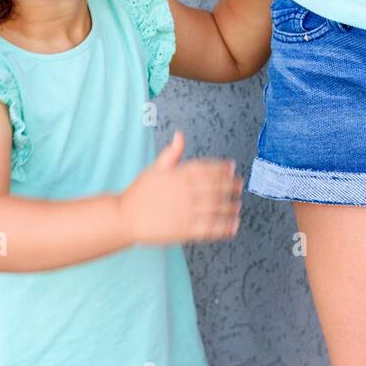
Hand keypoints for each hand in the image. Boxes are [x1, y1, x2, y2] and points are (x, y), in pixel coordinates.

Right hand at [119, 131, 242, 243]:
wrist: (125, 217)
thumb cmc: (140, 192)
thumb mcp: (155, 168)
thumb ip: (172, 153)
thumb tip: (180, 135)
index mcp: (179, 175)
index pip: (206, 169)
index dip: (221, 168)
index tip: (232, 167)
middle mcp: (185, 192)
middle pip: (215, 188)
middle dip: (230, 186)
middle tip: (239, 185)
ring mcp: (186, 212)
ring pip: (215, 208)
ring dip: (230, 207)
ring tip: (238, 205)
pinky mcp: (184, 230)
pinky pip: (209, 228)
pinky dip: (223, 227)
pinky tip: (233, 226)